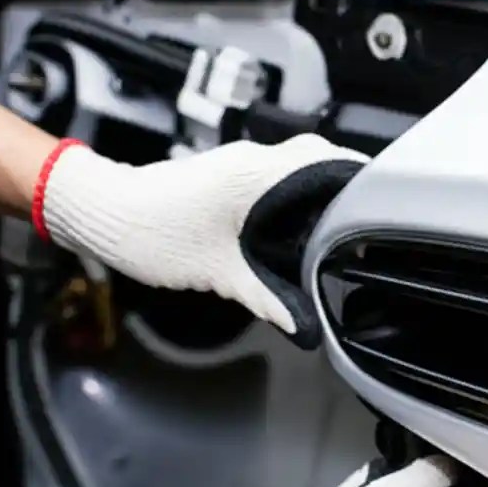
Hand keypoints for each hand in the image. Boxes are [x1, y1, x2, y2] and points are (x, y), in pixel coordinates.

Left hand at [36, 134, 366, 348]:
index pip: (332, 162)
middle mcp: (254, 159)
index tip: (387, 207)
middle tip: (367, 226)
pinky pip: (274, 178)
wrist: (100, 213)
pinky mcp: (224, 174)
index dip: (365, 182)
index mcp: (260, 174)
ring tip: (336, 232)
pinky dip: (291, 198)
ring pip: (296, 169)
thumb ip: (269, 298)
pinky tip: (293, 231)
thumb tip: (304, 327)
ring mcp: (238, 163)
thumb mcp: (219, 274)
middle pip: (319, 161)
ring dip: (317, 194)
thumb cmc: (154, 235)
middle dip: (346, 190)